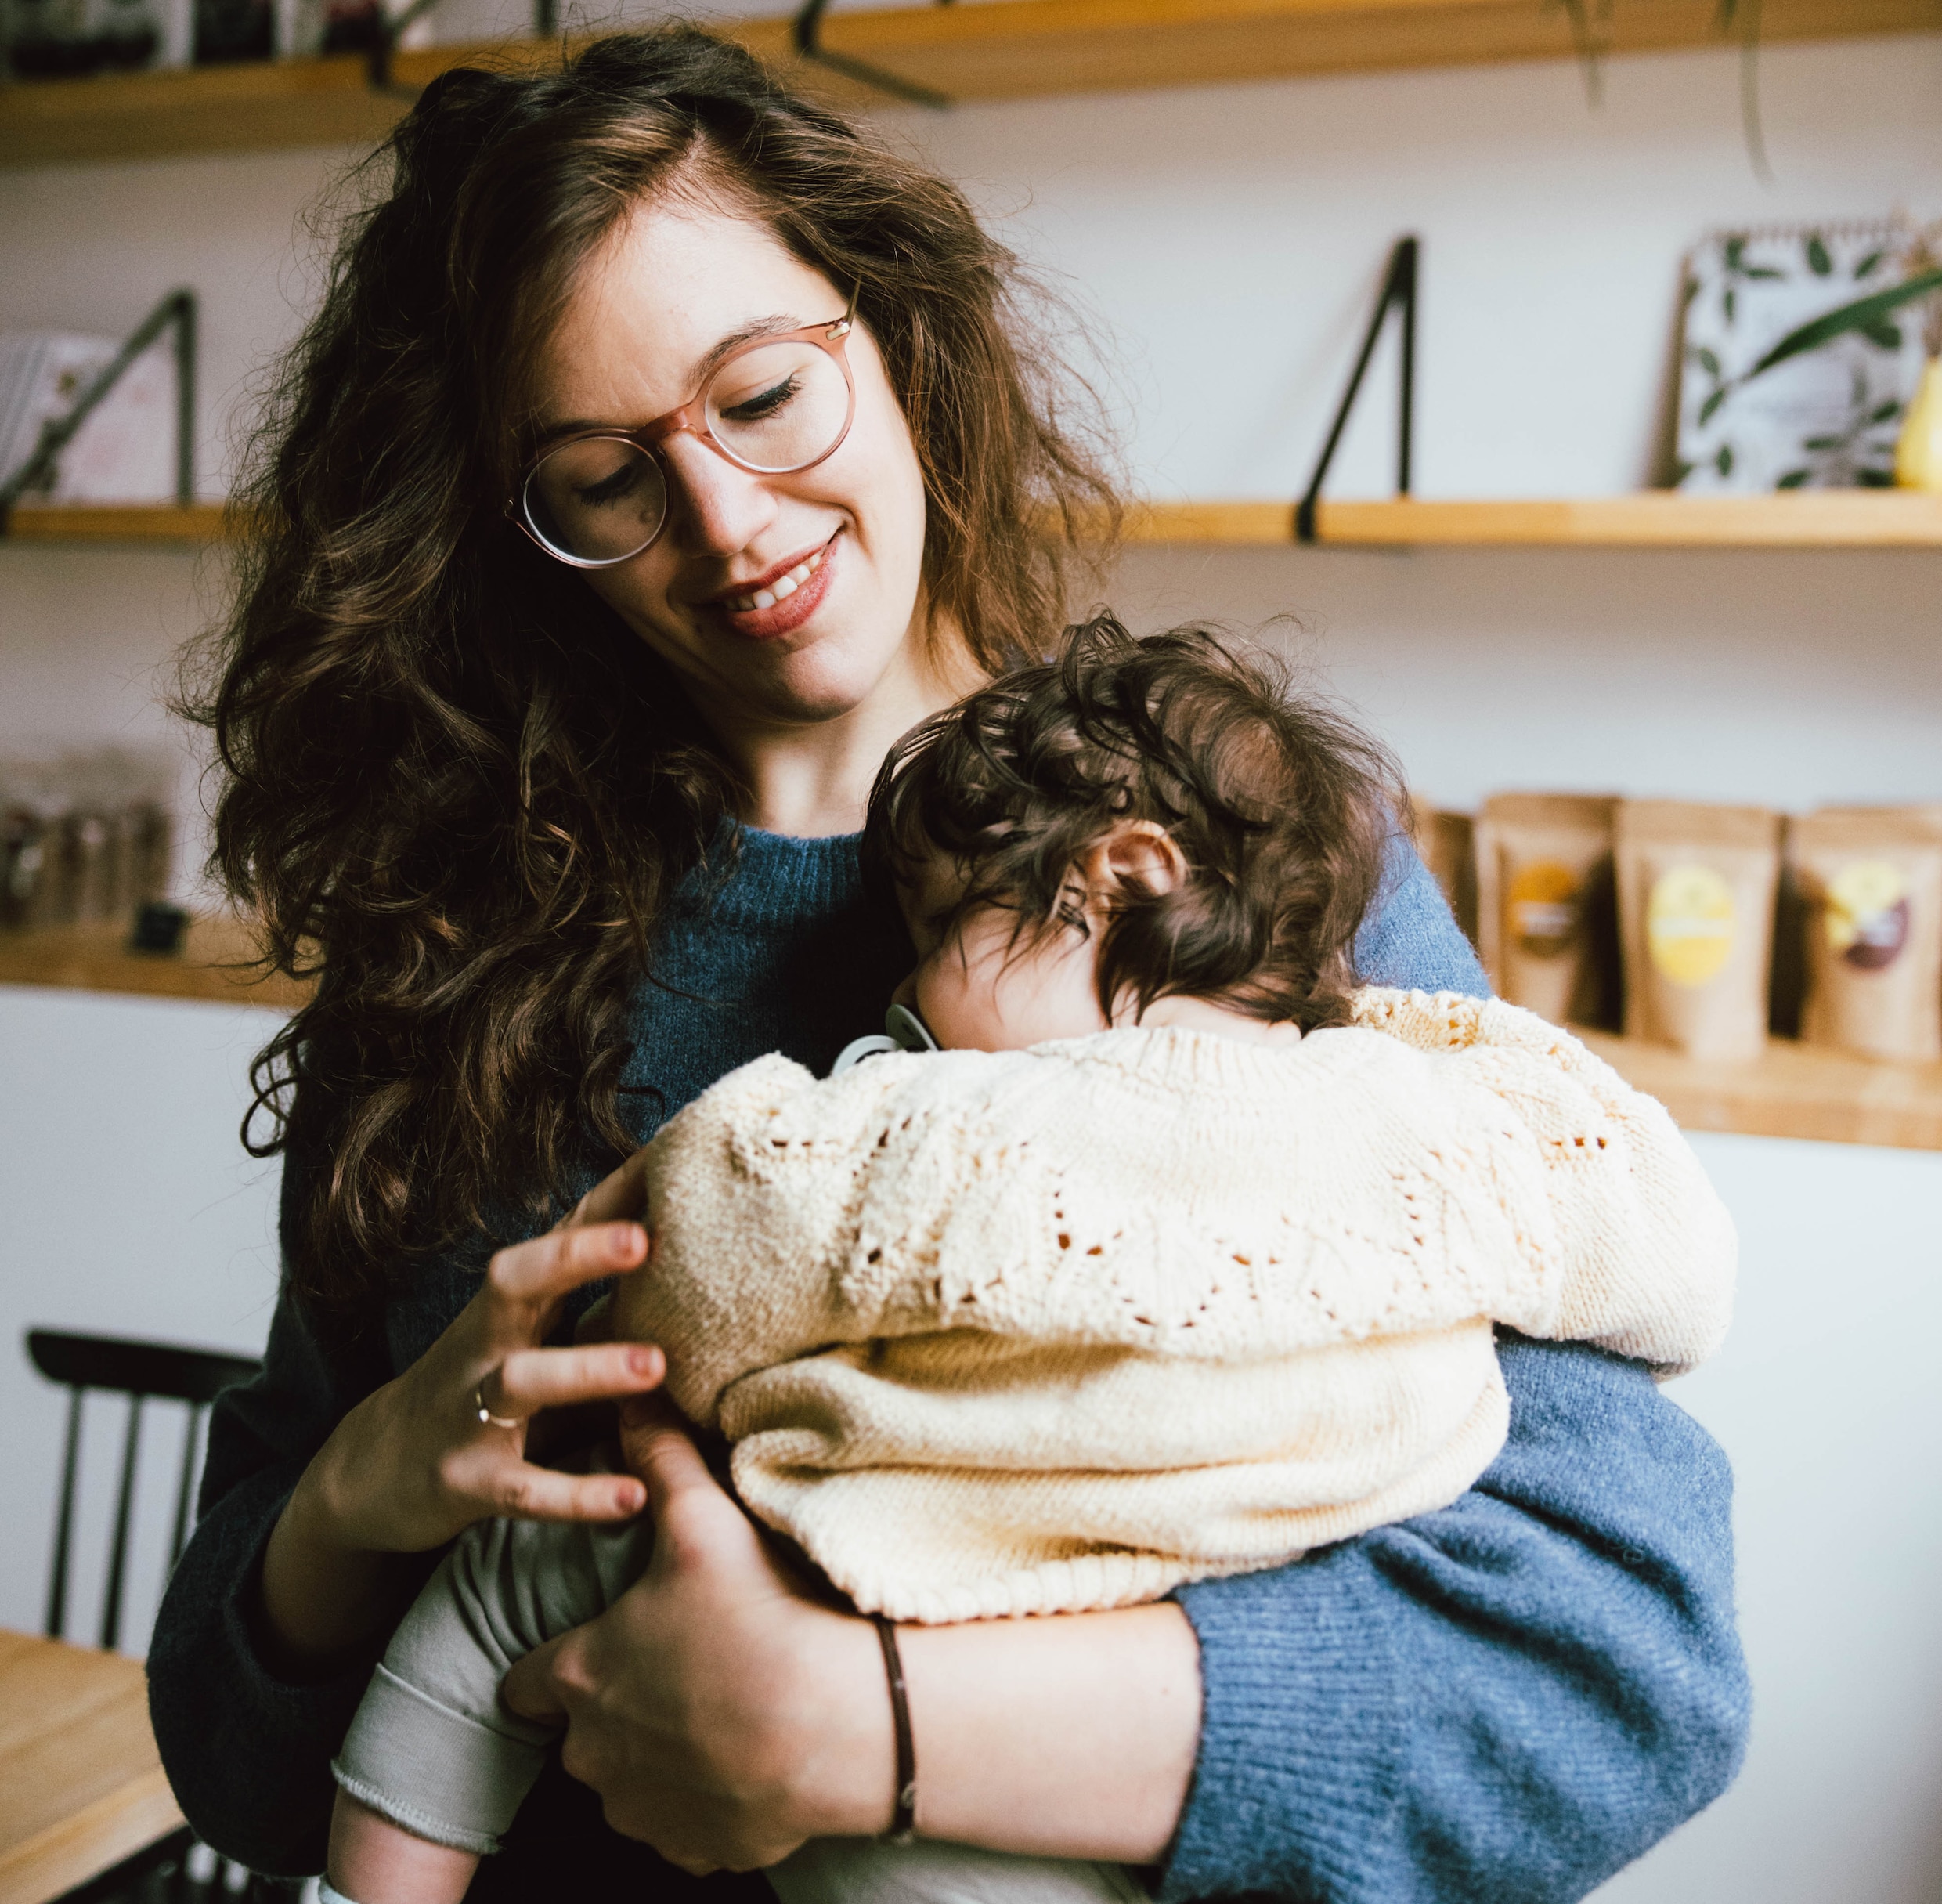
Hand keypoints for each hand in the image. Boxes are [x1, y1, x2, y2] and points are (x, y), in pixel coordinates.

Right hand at [259, 1150, 667, 1665]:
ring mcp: (469, 1412)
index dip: (610, 1198)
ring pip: (522, 1380)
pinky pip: (524, 1489)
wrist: (370, 1473)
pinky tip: (631, 1497)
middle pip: (518, 1281)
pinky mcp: (465, 1484)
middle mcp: (484, 1344)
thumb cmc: (478, 1389)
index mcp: (508, 1305)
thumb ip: (597, 1301)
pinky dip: (576, 1495)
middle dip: (577, 1254)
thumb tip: (692, 1258)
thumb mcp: (526, 1335)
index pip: (559, 1235)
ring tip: (654, 1367)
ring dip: (588, 1370)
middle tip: (643, 1238)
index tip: (668, 1157)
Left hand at [502, 1398, 893, 1873]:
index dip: (555, 1660)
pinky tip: (746, 1755)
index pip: (527, 1681)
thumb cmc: (756, 1619)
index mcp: (581, 1676)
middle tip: (674, 1667)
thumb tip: (633, 1399)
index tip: (592, 1644)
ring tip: (717, 1708)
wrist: (833, 1726)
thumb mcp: (702, 1525)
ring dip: (658, 1755)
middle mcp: (593, 1755)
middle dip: (615, 1707)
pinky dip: (705, 1798)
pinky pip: (683, 1825)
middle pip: (581, 1734)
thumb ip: (660, 1461)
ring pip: (630, 1784)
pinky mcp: (694, 1849)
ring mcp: (643, 1811)